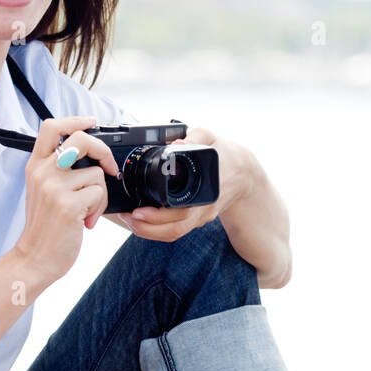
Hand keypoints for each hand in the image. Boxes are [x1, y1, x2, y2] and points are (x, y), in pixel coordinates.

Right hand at [14, 116, 119, 285]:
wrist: (36, 258)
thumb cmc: (45, 227)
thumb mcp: (43, 191)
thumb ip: (59, 170)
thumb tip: (91, 156)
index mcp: (36, 166)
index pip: (52, 127)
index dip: (75, 120)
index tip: (92, 122)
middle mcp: (43, 172)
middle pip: (81, 139)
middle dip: (103, 151)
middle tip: (108, 167)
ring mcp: (54, 188)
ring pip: (96, 173)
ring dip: (100, 195)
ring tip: (87, 211)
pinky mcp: (68, 205)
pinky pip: (98, 194)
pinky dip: (99, 210)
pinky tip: (86, 221)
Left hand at [118, 127, 251, 241]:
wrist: (243, 174)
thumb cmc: (225, 156)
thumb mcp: (211, 138)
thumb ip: (194, 136)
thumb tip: (175, 142)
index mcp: (207, 191)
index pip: (182, 210)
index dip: (159, 216)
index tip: (139, 210)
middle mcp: (203, 208)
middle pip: (174, 229)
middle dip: (146, 227)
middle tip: (127, 216)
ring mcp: (200, 218)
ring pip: (173, 234)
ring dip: (148, 231)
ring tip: (130, 220)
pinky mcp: (195, 220)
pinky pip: (175, 231)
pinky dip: (156, 230)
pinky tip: (141, 222)